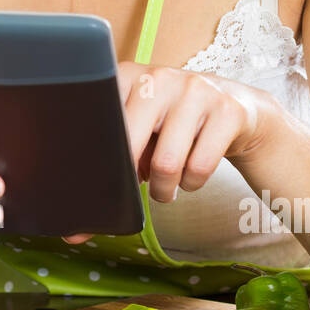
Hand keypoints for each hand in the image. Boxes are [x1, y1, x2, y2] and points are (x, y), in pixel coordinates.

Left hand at [60, 63, 273, 244]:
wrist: (236, 109)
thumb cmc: (173, 128)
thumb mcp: (141, 136)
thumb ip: (109, 170)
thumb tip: (74, 233)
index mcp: (128, 77)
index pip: (100, 119)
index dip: (98, 156)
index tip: (99, 177)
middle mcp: (158, 79)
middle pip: (129, 144)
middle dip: (130, 180)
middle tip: (138, 190)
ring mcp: (195, 90)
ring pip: (166, 162)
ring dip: (164, 189)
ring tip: (165, 187)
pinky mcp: (227, 111)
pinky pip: (199, 167)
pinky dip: (193, 184)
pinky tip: (191, 175)